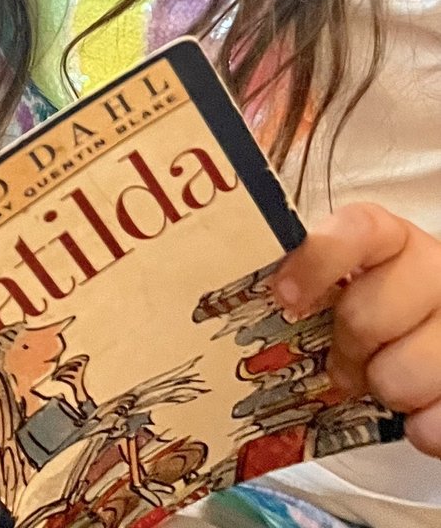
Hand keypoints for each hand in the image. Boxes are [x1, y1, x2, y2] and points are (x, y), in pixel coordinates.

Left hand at [273, 202, 440, 452]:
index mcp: (394, 238)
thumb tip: (236, 266)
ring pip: (399, 377)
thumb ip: (310, 274)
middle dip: (345, 349)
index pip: (359, 229)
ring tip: (386, 377)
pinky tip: (421, 410)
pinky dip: (420, 428)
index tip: (284, 295)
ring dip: (383, 390)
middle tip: (344, 360)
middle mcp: (436, 272)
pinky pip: (433, 423)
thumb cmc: (381, 308)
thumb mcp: (349, 279)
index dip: (318, 259)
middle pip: (366, 318)